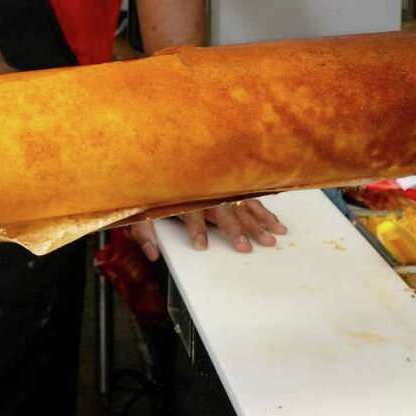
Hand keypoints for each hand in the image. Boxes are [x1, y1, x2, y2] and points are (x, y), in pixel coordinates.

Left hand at [125, 199, 287, 261]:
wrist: (157, 161)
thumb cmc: (153, 190)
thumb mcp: (140, 212)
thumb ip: (144, 232)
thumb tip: (152, 254)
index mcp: (183, 198)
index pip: (190, 214)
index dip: (195, 229)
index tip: (201, 244)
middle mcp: (205, 192)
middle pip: (222, 210)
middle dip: (234, 228)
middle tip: (245, 246)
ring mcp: (219, 188)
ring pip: (241, 204)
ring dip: (258, 221)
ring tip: (272, 237)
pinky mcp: (228, 186)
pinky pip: (249, 197)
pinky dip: (263, 210)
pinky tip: (275, 222)